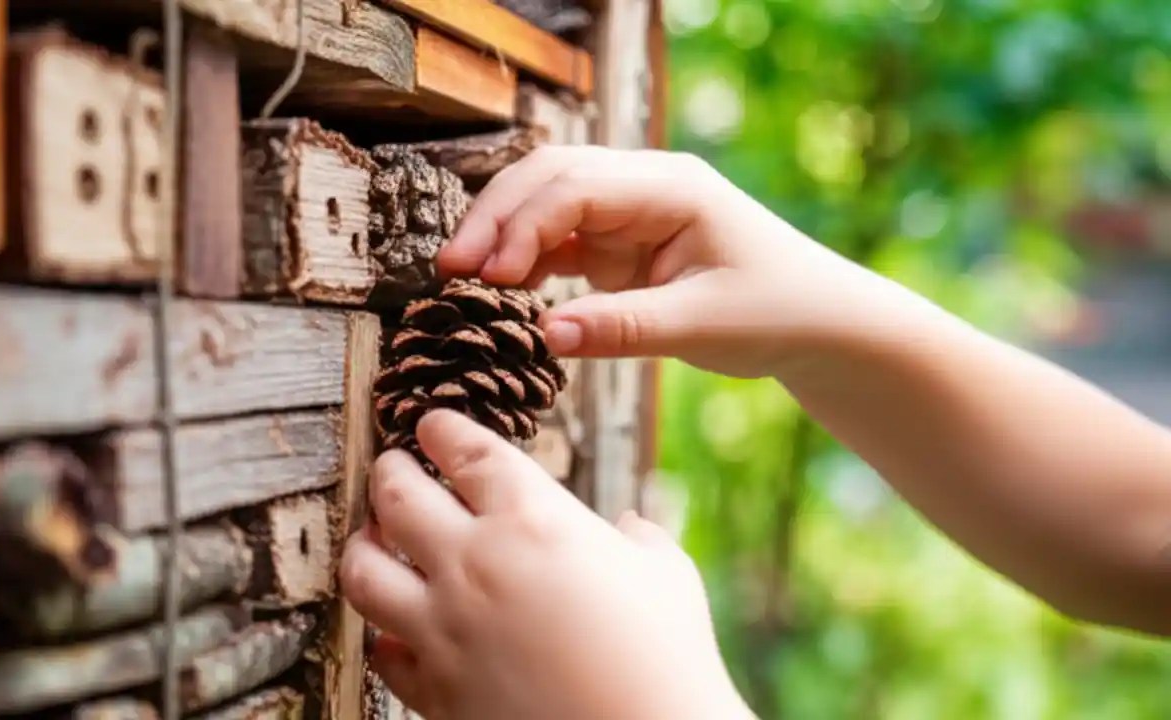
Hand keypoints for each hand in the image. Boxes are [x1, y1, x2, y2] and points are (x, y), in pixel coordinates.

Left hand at [341, 410, 754, 719]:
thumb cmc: (667, 658)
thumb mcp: (667, 575)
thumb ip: (640, 539)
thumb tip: (629, 527)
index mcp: (533, 518)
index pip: (464, 450)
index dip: (440, 428)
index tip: (433, 424)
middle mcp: (474, 562)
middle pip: (397, 494)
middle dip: (391, 470)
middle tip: (395, 465)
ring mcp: (444, 627)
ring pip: (363, 569)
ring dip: (364, 545)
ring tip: (374, 538)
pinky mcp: (434, 688)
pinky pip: (383, 652)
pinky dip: (385, 635)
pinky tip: (395, 628)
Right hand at [439, 146, 905, 378]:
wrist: (817, 323)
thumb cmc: (775, 312)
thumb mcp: (701, 324)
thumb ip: (622, 328)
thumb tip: (545, 337)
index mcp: (671, 187)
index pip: (575, 186)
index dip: (523, 226)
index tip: (490, 275)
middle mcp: (645, 187)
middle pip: (549, 177)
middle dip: (496, 218)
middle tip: (451, 269)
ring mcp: (631, 211)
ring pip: (547, 203)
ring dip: (504, 235)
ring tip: (462, 279)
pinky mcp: (623, 243)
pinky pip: (561, 238)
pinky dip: (528, 259)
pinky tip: (503, 289)